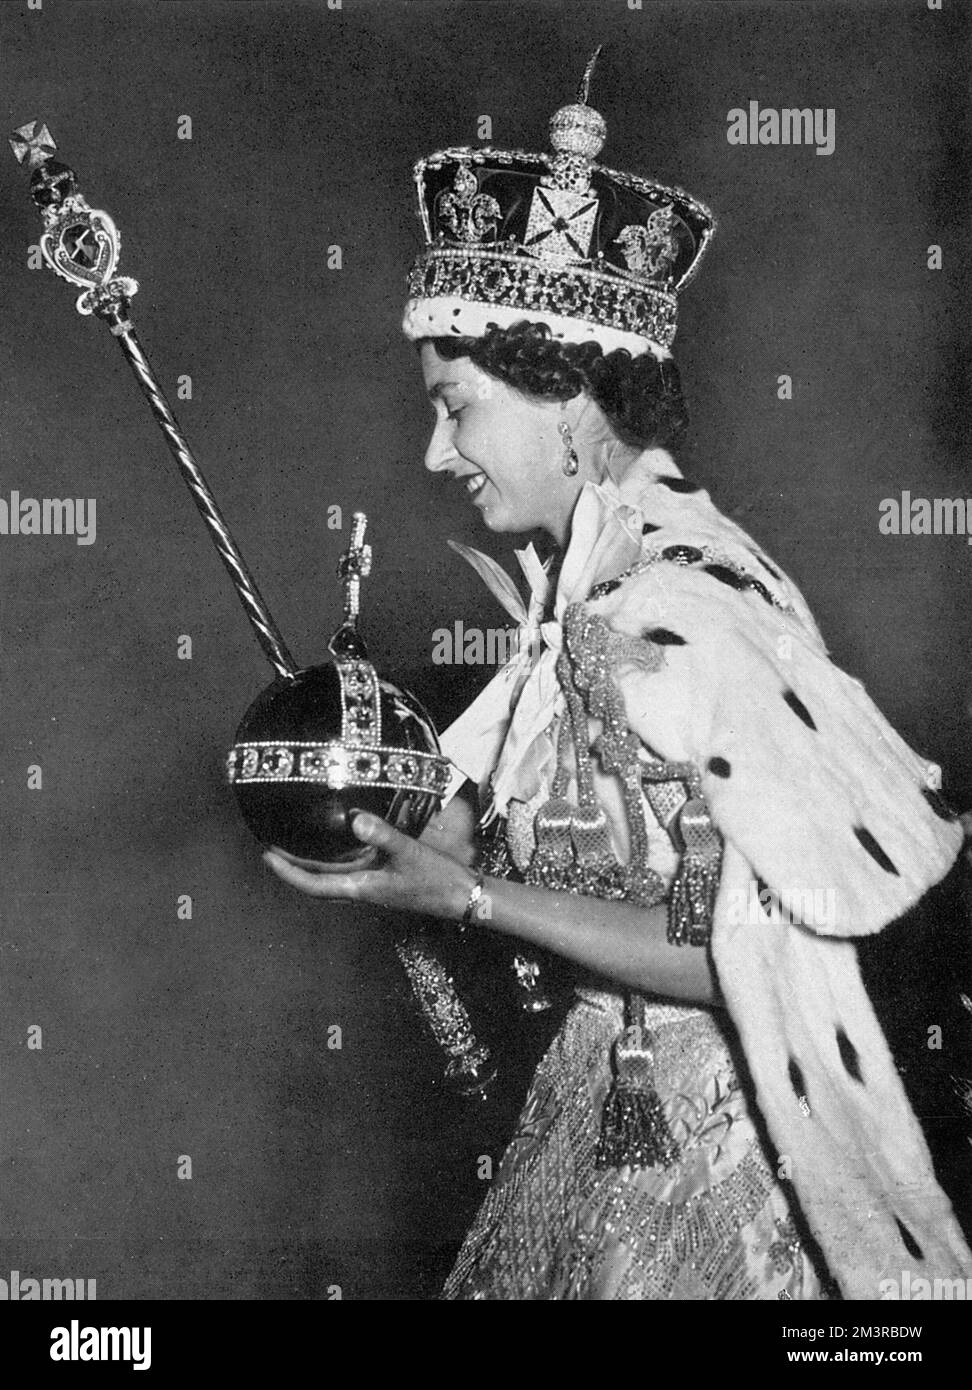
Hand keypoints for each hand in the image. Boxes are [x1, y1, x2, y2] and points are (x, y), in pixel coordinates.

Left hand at [263, 810, 476, 919]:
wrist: (463, 896)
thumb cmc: (437, 879)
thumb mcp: (410, 853)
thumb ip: (383, 836)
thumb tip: (355, 820)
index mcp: (362, 888)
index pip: (314, 885)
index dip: (288, 872)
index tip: (267, 856)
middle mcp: (362, 890)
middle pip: (317, 883)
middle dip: (292, 868)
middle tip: (270, 848)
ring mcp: (372, 886)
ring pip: (332, 878)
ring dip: (310, 865)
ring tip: (293, 845)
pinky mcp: (384, 880)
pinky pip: (348, 871)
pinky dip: (333, 860)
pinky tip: (335, 844)